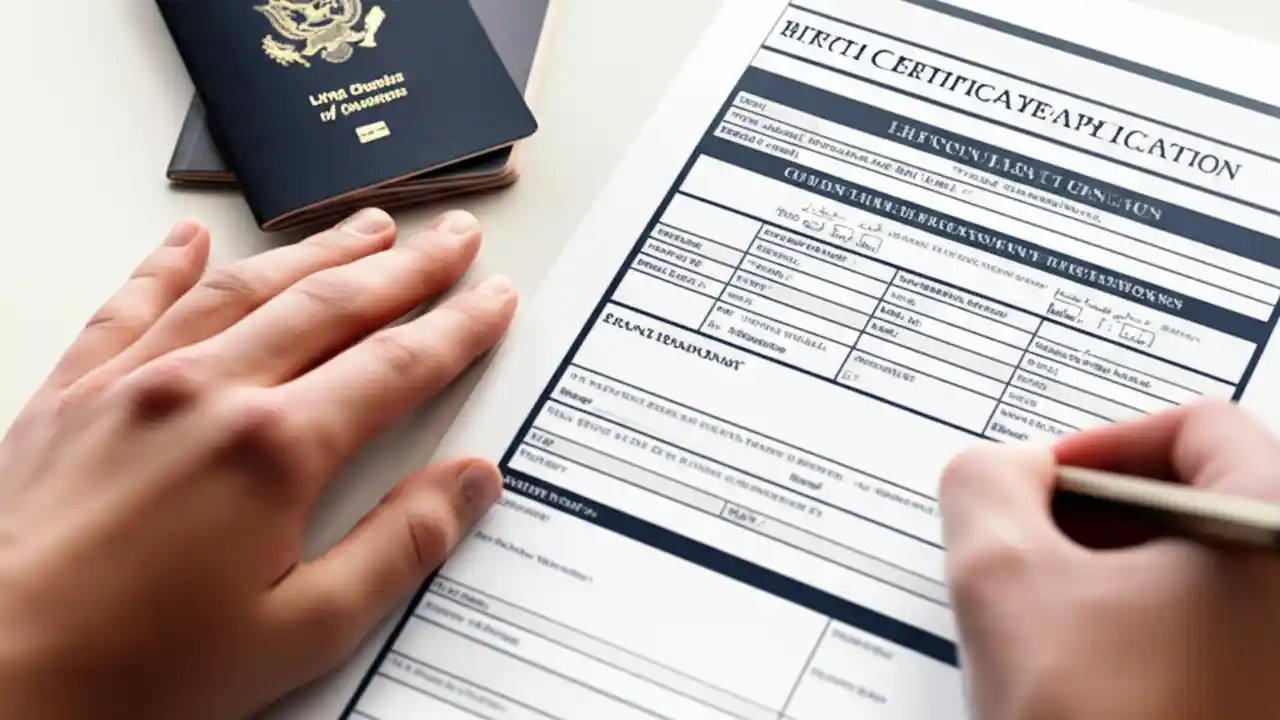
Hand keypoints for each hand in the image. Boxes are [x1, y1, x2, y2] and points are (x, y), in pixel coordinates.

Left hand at [0, 208, 517, 718]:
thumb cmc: (135, 672)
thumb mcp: (300, 631)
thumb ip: (398, 547)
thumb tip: (468, 483)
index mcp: (272, 449)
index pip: (395, 366)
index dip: (456, 328)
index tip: (491, 300)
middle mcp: (204, 394)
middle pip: (331, 306)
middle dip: (405, 268)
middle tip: (451, 239)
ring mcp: (131, 384)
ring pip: (244, 289)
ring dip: (314, 253)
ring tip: (364, 227)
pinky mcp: (69, 396)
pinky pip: (128, 306)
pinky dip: (166, 266)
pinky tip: (190, 241)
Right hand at [940, 400, 1279, 719]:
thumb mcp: (1004, 582)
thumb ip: (983, 487)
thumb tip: (1001, 472)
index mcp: (1276, 531)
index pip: (1195, 428)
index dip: (1097, 447)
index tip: (1042, 491)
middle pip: (1202, 502)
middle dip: (1098, 524)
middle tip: (1036, 564)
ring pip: (1207, 576)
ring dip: (1118, 584)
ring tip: (1059, 635)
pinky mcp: (1267, 696)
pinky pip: (1217, 637)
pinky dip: (1151, 636)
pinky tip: (1099, 680)